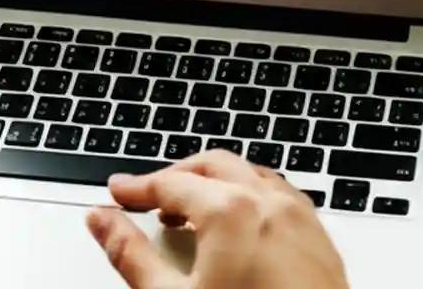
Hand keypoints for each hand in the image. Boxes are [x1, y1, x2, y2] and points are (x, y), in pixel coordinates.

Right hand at [87, 151, 347, 288]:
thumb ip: (131, 255)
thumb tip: (102, 222)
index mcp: (230, 211)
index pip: (170, 183)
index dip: (137, 187)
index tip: (118, 192)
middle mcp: (270, 204)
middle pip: (212, 166)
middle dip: (176, 176)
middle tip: (149, 197)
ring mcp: (301, 218)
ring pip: (249, 175)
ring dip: (215, 183)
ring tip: (189, 212)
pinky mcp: (320, 239)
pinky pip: (280, 197)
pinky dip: (250, 197)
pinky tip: (239, 226)